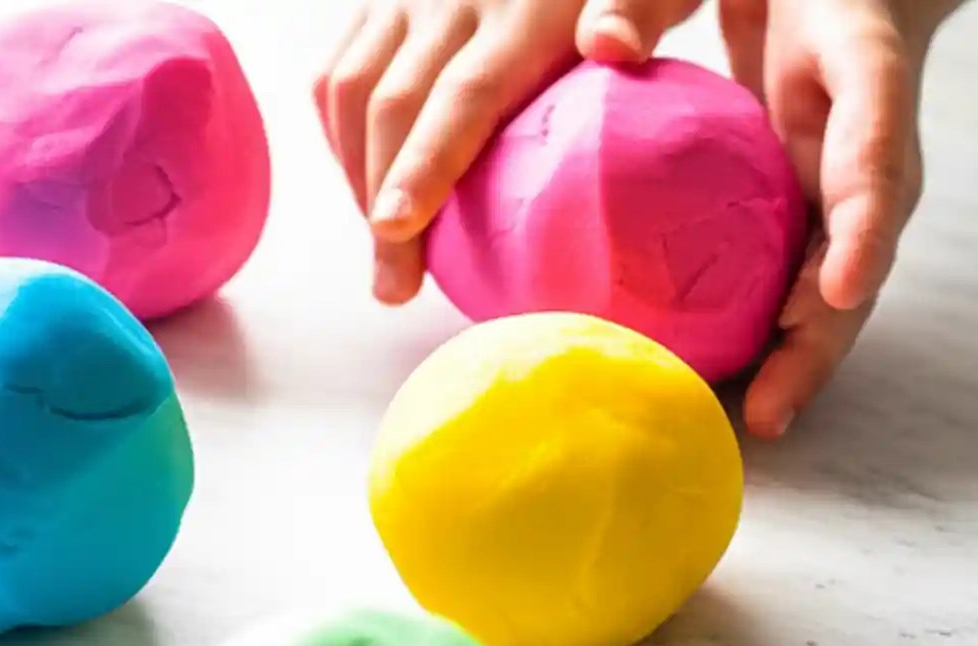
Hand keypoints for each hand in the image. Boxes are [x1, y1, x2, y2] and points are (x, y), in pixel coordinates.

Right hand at [312, 0, 581, 303]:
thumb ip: (640, 9)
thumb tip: (609, 45)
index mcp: (525, 8)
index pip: (462, 95)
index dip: (425, 166)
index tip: (397, 230)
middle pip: (393, 105)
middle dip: (381, 203)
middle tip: (393, 285)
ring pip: (350, 92)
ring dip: (357, 176)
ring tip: (382, 245)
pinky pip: (337, 74)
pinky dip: (341, 137)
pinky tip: (367, 183)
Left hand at [715, 0, 964, 437]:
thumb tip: (601, 47)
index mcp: (862, 67)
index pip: (874, 148)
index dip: (862, 226)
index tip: (838, 292)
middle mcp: (867, 139)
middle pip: (863, 246)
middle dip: (825, 333)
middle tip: (773, 406)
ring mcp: (848, 177)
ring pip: (837, 277)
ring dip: (800, 352)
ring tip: (753, 418)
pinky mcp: (816, 200)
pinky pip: (799, 269)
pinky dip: (771, 325)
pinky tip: (724, 375)